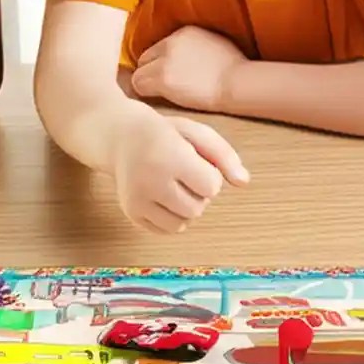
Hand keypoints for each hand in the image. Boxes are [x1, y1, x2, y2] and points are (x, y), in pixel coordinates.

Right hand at [110, 112, 249, 232]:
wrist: (119, 137)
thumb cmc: (165, 134)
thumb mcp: (197, 133)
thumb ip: (224, 155)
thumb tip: (244, 182)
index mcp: (169, 156)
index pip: (211, 187)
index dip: (209, 174)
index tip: (194, 161)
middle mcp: (150, 181)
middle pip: (197, 208)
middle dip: (198, 193)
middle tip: (183, 174)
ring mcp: (137, 200)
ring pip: (182, 223)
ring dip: (186, 208)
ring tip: (174, 186)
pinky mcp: (131, 212)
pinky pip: (166, 230)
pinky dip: (172, 218)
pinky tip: (164, 197)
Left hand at [131, 27, 247, 111]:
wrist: (237, 82)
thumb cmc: (233, 69)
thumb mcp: (213, 44)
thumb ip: (193, 46)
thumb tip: (184, 57)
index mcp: (184, 32)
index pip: (159, 47)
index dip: (161, 62)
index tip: (170, 74)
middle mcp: (171, 42)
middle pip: (145, 58)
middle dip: (151, 71)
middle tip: (163, 86)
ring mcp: (165, 60)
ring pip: (139, 73)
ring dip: (147, 83)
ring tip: (161, 94)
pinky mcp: (162, 78)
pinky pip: (139, 85)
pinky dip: (145, 93)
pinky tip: (158, 98)